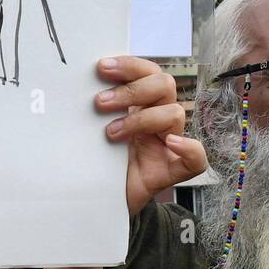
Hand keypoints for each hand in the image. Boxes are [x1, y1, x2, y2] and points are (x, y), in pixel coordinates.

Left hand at [94, 56, 206, 216]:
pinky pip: (197, 159)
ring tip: (110, 134)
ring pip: (175, 113)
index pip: (147, 72)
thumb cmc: (94, 164)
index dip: (129, 65)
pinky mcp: (172, 171)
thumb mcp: (88, 132)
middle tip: (99, 104)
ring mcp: (167, 144)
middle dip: (131, 90)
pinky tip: (170, 144)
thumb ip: (88, 111)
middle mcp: (157, 120)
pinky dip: (189, 148)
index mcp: (139, 104)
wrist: (97, 203)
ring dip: (142, 118)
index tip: (101, 68)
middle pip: (164, 84)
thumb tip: (71, 86)